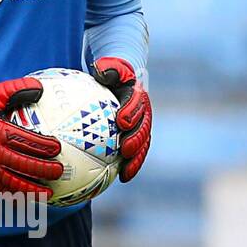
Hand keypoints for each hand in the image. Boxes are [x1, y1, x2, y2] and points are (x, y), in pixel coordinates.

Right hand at [0, 77, 63, 196]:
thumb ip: (16, 89)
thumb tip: (40, 88)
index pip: (25, 141)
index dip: (43, 146)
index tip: (57, 148)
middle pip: (24, 164)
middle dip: (43, 169)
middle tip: (59, 170)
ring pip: (14, 181)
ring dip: (33, 188)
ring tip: (49, 192)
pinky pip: (1, 188)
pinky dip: (16, 195)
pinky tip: (29, 198)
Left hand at [91, 56, 151, 181]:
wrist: (120, 79)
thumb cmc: (110, 73)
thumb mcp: (109, 67)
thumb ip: (109, 68)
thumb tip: (103, 70)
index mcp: (137, 92)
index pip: (136, 101)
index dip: (131, 111)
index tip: (122, 121)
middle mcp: (143, 111)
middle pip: (143, 127)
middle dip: (136, 139)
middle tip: (125, 149)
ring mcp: (141, 125)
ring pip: (142, 143)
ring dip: (136, 159)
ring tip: (126, 173)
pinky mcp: (136, 137)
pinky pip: (135, 152)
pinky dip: (130, 165)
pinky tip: (121, 178)